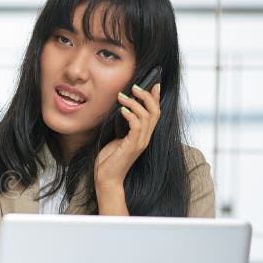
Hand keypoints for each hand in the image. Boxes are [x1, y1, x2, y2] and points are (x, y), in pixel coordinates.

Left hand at [95, 83, 160, 213]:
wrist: (107, 179)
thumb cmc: (109, 160)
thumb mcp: (116, 138)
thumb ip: (122, 126)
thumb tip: (120, 110)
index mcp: (143, 135)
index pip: (155, 113)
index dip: (156, 98)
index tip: (154, 84)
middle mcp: (145, 138)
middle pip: (155, 112)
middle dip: (147, 96)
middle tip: (134, 87)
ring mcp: (140, 142)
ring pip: (147, 116)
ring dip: (135, 103)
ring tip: (122, 96)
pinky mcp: (132, 146)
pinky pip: (136, 126)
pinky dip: (130, 115)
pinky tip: (121, 110)